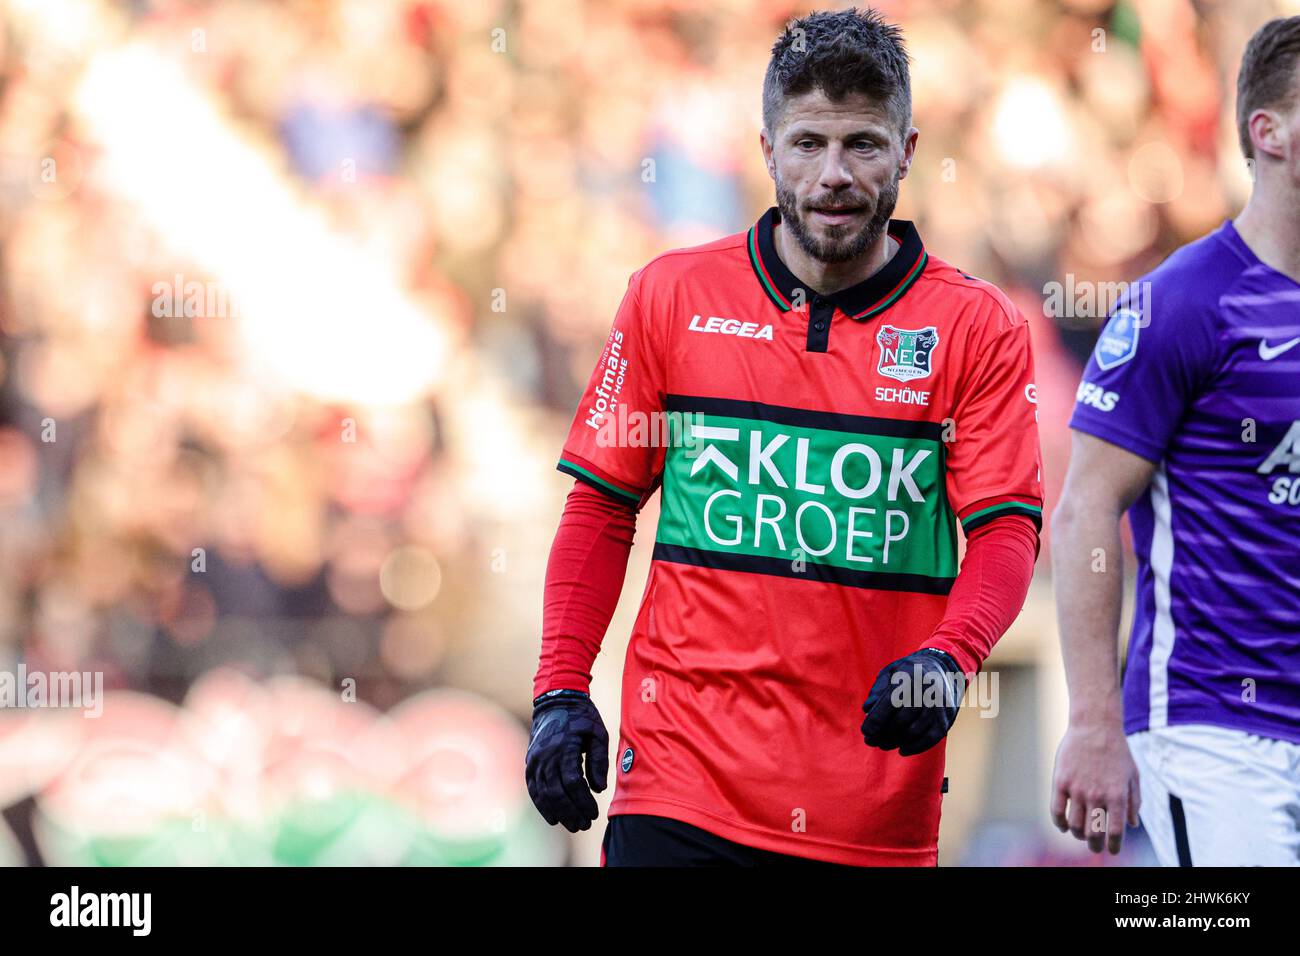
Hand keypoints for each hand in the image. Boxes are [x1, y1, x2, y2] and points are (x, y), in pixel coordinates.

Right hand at [525, 689, 609, 831]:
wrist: (555, 700)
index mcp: (564, 747)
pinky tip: (553, 818)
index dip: (583, 801)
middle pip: (557, 792)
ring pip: (543, 793)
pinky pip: (533, 788)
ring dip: (558, 812)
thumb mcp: (598, 732)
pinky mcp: (530, 762)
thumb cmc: (582, 716)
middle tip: (585, 824)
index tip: (595, 813)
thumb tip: (599, 789)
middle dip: (571, 812)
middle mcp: (546, 755)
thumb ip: (598, 761)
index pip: (573, 782)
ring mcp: (535, 760)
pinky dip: (542, 805)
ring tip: (573, 824)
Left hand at [861, 648, 963, 756]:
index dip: (876, 720)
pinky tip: (902, 750)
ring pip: (914, 731)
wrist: (943, 668)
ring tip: (883, 744)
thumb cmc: (909, 671)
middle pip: (901, 720)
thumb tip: (867, 711)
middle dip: (883, 734)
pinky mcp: (947, 718)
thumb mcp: (890, 672)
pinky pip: (931, 738)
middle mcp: (927, 691)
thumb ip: (878, 690)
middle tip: (870, 741)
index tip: (865, 731)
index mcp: (911, 676)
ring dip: (896, 741)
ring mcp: (939, 706)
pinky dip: (915, 747)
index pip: (890, 703)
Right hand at [1050, 721, 1140, 853]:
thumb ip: (1134, 802)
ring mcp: (1077, 789)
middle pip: (1093, 833)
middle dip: (1095, 845)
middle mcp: (1097, 795)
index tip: (1111, 851)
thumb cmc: (1117, 751)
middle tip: (1095, 845)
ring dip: (1078, 835)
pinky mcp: (1061, 781)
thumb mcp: (1133, 776)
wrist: (1095, 726)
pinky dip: (1059, 823)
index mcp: (1117, 796)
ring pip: (1074, 825)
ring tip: (1080, 834)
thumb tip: (1132, 825)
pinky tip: (1064, 825)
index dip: (1113, 846)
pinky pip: (1056, 811)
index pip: (1114, 832)